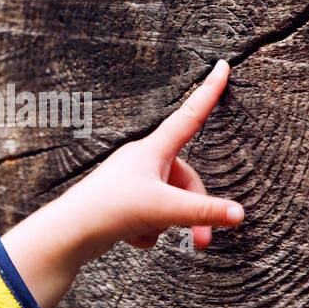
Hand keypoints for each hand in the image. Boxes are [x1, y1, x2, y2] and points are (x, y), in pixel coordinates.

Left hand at [66, 58, 243, 257]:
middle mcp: (143, 161)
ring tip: (146, 232)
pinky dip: (146, 231)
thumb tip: (239, 215)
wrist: (69, 233)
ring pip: (169, 202)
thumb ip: (204, 212)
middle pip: (186, 180)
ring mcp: (132, 182)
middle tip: (202, 241)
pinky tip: (130, 237)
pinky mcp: (122, 203)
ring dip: (165, 223)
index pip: (190, 115)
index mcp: (154, 149)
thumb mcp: (165, 210)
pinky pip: (150, 216)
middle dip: (194, 212)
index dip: (209, 91)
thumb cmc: (110, 209)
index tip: (221, 65)